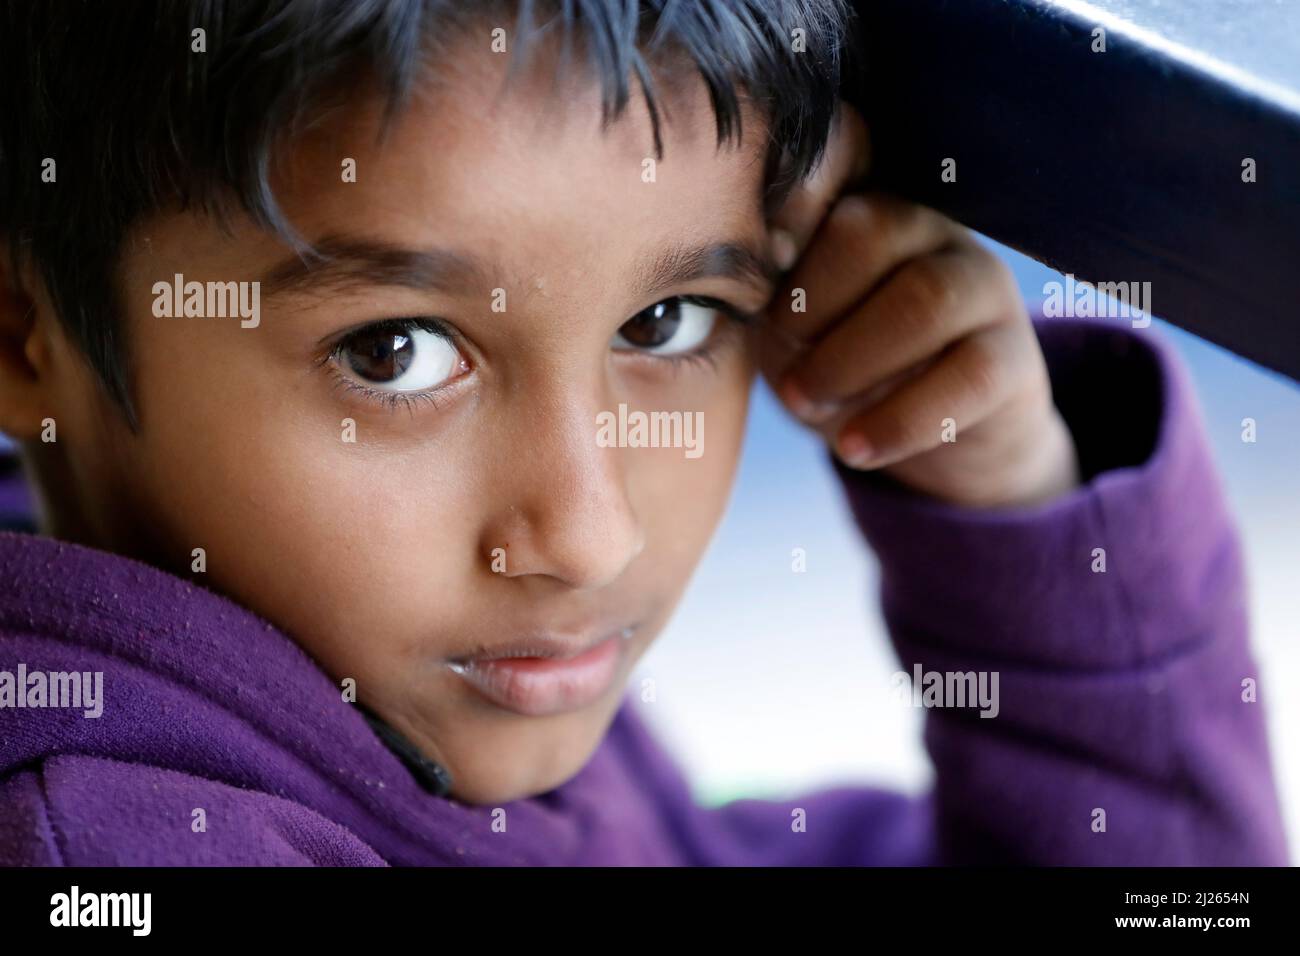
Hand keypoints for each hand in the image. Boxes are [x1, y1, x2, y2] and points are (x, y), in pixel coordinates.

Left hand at [757, 104, 1080, 508]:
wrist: (924, 441)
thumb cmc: (839, 367)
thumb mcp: (789, 328)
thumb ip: (768, 291)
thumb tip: (745, 264)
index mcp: (866, 205)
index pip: (842, 156)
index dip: (796, 197)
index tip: (760, 263)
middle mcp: (930, 230)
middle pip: (873, 229)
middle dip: (813, 302)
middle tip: (784, 352)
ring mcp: (981, 287)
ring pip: (926, 298)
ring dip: (850, 359)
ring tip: (806, 402)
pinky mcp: (1013, 357)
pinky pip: (968, 376)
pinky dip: (899, 419)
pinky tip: (854, 448)